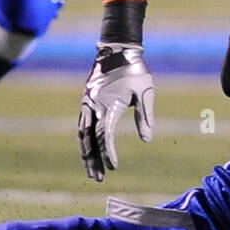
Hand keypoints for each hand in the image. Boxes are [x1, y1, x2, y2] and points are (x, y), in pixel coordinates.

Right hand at [78, 43, 153, 180]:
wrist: (117, 50)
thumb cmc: (135, 71)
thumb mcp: (145, 92)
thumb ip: (145, 117)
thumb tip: (147, 140)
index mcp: (109, 104)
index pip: (105, 135)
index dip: (108, 153)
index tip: (114, 167)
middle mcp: (93, 105)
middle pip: (89, 139)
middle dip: (92, 160)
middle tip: (98, 179)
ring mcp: (87, 103)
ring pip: (82, 134)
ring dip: (86, 153)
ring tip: (92, 170)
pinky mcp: (86, 101)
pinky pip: (82, 125)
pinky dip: (84, 140)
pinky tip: (89, 151)